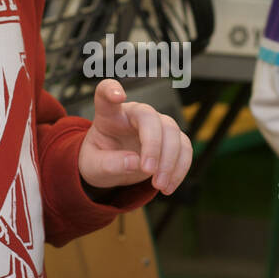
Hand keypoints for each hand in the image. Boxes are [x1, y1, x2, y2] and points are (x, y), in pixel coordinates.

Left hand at [78, 79, 192, 194]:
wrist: (112, 169)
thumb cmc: (99, 161)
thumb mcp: (94, 167)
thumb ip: (109, 164)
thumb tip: (134, 162)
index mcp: (109, 115)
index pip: (106, 94)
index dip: (111, 90)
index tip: (117, 96)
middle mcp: (134, 114)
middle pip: (149, 117)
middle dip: (153, 145)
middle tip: (148, 172)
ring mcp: (155, 124)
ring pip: (172, 131)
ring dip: (170, 160)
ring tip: (160, 186)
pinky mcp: (171, 139)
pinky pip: (184, 148)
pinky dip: (180, 168)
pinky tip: (168, 187)